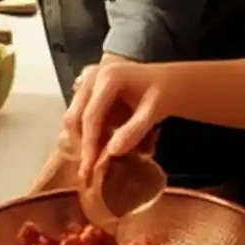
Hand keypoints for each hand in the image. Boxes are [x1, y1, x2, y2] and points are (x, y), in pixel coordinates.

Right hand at [63, 59, 172, 186]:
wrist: (170, 80)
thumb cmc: (166, 93)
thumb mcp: (154, 111)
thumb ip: (134, 131)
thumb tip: (112, 152)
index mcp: (109, 78)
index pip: (91, 116)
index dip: (89, 143)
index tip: (90, 168)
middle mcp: (94, 75)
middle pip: (75, 115)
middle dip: (81, 143)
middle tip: (89, 169)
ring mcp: (89, 79)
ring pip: (74, 115)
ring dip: (83, 138)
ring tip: (95, 159)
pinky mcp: (89, 87)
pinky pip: (81, 112)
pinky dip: (88, 130)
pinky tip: (100, 145)